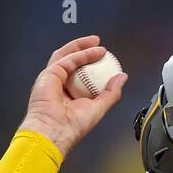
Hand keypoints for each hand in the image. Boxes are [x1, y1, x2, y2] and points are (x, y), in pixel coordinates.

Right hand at [18, 35, 126, 157]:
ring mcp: (53, 78)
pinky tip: (95, 51)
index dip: (93, 67)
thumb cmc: (73, 126)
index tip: (106, 61)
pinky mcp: (49, 73)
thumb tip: (122, 77)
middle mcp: (60, 85)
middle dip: (86, 51)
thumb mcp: (99, 107)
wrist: (55, 129)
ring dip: (83, 47)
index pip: (82, 76)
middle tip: (101, 47)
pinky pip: (68, 59)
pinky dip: (82, 53)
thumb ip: (111, 93)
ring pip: (68, 56)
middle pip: (73, 62)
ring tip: (97, 42)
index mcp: (69, 96)